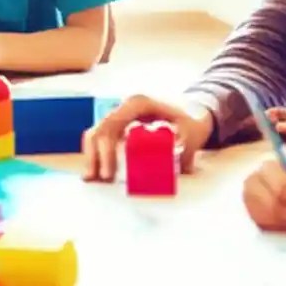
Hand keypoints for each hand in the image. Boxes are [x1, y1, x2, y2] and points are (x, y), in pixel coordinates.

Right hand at [81, 94, 211, 181]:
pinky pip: (102, 137)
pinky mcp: (121, 125)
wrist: (193, 113)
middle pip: (100, 129)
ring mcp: (122, 115)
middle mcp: (126, 107)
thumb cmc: (191, 121)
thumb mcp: (191, 133)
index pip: (113, 124)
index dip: (106, 150)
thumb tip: (170, 165)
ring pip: (97, 133)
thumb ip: (183, 147)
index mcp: (139, 104)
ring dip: (92, 156)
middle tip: (99, 181)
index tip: (109, 174)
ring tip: (93, 179)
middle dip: (95, 156)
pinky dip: (97, 154)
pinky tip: (96, 172)